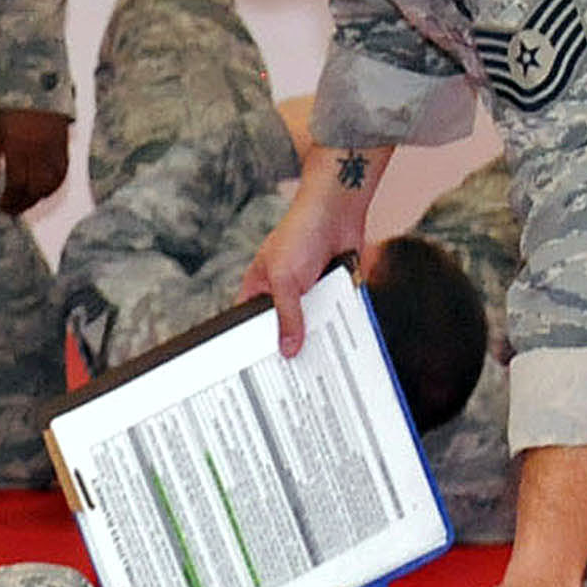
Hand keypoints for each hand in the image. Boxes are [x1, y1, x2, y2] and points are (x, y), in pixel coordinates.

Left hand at [0, 106, 71, 215]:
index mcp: (18, 143)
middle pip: (35, 187)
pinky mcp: (63, 145)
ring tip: (25, 202)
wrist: (35, 84)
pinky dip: (53, 185)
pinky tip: (42, 190)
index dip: (11, 199)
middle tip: (12, 209)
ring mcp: (53, 147)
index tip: (2, 207)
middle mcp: (38, 148)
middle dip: (23, 202)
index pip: (18, 182)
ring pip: (51, 182)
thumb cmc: (8, 106)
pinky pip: (62, 172)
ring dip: (39, 197)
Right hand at [239, 139, 384, 357]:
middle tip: (288, 375)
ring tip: (315, 367)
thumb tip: (288, 349)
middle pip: (281, 328)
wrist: (337, 212)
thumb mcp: (285, 281)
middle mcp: (281, 292)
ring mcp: (307, 292)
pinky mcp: (330, 290)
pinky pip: (331, 314)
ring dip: (314, 337)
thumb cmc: (300, 234)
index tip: (255, 369)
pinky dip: (335, 324)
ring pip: (308, 324)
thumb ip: (287, 316)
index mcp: (258, 288)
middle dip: (286, 346)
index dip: (250, 344)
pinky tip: (337, 344)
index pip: (248, 323)